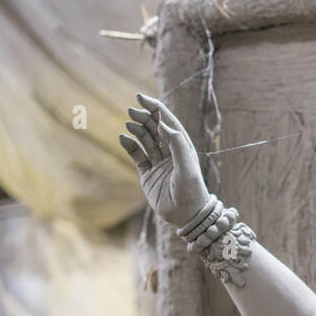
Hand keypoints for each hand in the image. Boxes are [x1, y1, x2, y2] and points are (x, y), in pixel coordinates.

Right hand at [119, 92, 210, 226]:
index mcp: (182, 147)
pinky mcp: (148, 175)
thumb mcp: (187, 166)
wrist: (187, 217)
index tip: (141, 97)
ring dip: (137, 130)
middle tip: (132, 111)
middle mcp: (170, 153)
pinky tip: (123, 138)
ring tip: (129, 123)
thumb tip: (162, 122)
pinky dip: (129, 146)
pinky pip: (137, 156)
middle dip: (144, 117)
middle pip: (155, 129)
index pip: (167, 122)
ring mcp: (158, 164)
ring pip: (145, 141)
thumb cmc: (192, 191)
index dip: (155, 108)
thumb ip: (176, 144)